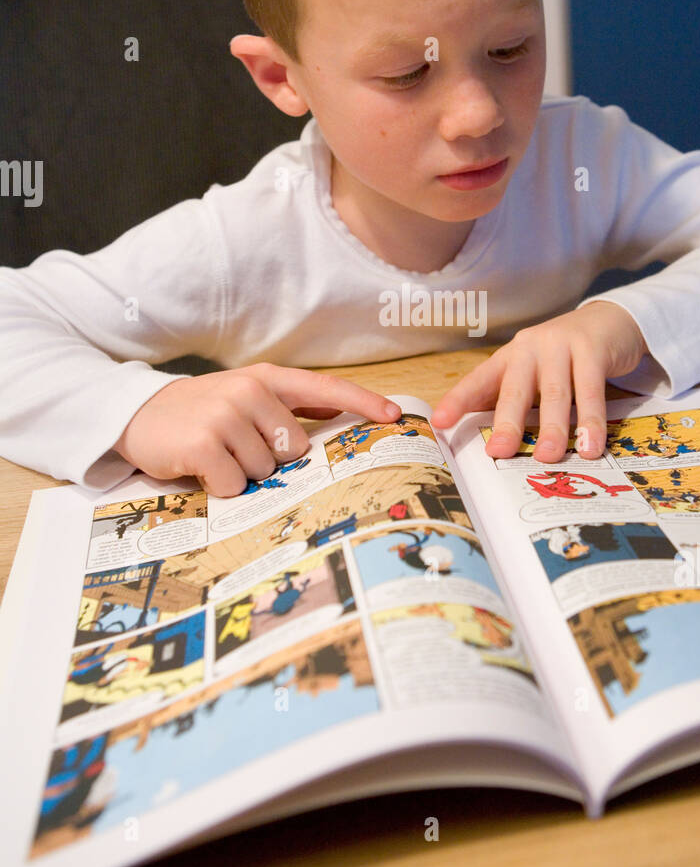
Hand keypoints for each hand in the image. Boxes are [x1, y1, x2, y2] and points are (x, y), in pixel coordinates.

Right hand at [112, 364, 401, 496]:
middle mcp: (250, 392)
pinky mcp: (206, 443)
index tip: (395, 415)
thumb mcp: (244, 398)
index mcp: (266, 379)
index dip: (362, 403)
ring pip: (268, 471)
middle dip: (274, 461)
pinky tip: (204, 469)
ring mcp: (227, 415)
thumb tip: (336, 418)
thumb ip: (287, 407)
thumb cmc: (199, 413)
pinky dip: (223, 487)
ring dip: (246, 475)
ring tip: (219, 457)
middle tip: (239, 450)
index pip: (324, 389)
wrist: (137, 415)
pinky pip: (238, 484)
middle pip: (296, 449)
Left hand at [430, 302, 646, 461]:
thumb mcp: (533, 373)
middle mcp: (529, 348)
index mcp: (509, 358)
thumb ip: (513, 400)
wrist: (608, 322)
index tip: (439, 422)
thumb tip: (490, 442)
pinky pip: (591, 390)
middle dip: (506, 423)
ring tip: (547, 456)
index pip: (479, 380)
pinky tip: (591, 445)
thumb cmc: (563, 357)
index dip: (458, 400)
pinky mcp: (592, 349)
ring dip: (552, 428)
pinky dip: (591, 421)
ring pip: (555, 393)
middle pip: (515, 390)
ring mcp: (561, 346)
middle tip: (498, 452)